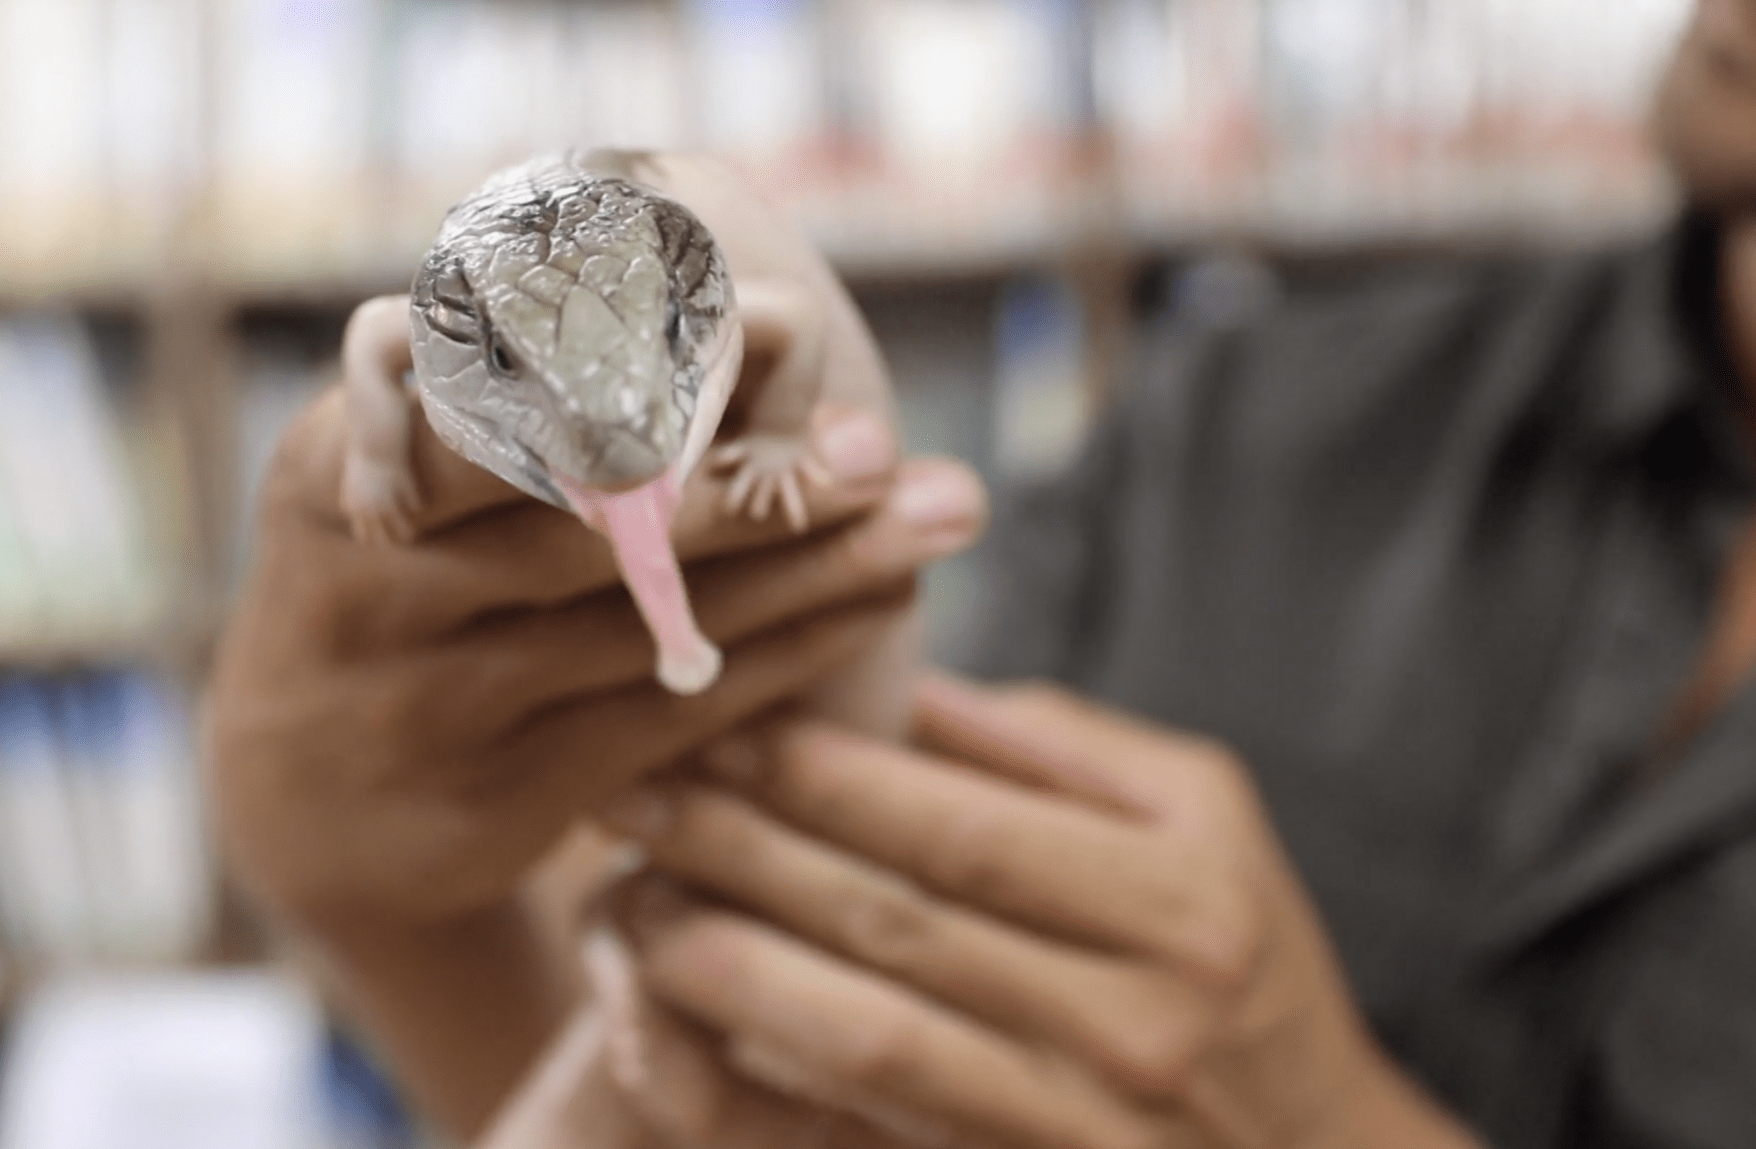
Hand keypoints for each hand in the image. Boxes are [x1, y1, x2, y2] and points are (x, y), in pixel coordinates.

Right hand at [204, 355, 983, 937]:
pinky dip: (781, 657)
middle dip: (740, 486)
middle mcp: (370, 592)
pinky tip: (878, 600)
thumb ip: (467, 381)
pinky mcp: (504, 798)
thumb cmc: (383, 581)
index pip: (475, 416)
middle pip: (584, 530)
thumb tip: (652, 268)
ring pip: (648, 626)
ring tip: (941, 513)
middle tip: (873, 444)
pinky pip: (663, 718)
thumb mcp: (370, 467)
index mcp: (329, 474)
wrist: (309, 799)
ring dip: (807, 570)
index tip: (744, 333)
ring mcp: (434, 707)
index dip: (612, 386)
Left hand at [594, 675, 1483, 1148]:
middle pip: (900, 922)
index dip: (828, 778)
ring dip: (735, 968)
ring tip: (634, 907)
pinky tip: (698, 1018)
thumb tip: (891, 681)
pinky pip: (883, 1122)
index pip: (965, 826)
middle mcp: (1136, 1018)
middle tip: (634, 796)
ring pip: (871, 1038)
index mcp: (1180, 898)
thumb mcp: (1200, 815)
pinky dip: (783, 1070)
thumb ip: (1051, 746)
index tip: (723, 726)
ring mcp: (1084, 1121)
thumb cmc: (1241, 949)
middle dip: (746, 853)